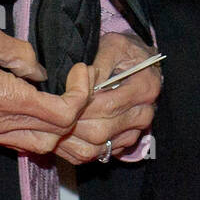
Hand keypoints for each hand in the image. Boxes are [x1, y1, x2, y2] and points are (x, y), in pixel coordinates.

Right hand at [0, 23, 92, 156]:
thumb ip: (21, 52)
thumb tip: (38, 68)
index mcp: (7, 100)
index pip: (63, 114)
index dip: (81, 94)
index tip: (79, 71)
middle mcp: (0, 124)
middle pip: (57, 137)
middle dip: (76, 113)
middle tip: (76, 84)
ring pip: (39, 145)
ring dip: (58, 126)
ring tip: (61, 96)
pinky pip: (19, 142)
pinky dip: (38, 129)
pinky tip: (37, 104)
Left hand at [53, 30, 160, 164]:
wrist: (138, 62)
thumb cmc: (123, 51)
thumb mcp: (113, 45)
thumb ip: (100, 62)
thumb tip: (85, 80)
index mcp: (145, 87)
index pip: (108, 105)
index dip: (81, 103)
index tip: (65, 95)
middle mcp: (144, 113)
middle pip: (102, 130)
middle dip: (73, 122)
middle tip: (54, 112)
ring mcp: (135, 131)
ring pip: (99, 146)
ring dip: (72, 138)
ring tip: (55, 123)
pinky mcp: (125, 143)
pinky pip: (100, 154)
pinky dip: (78, 147)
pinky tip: (64, 134)